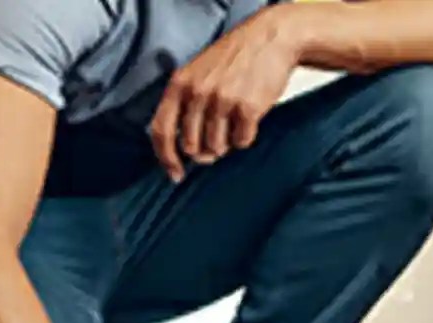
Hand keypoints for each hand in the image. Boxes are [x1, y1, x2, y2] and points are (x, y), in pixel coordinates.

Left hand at [149, 7, 302, 180]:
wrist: (270, 39)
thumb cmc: (234, 59)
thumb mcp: (198, 73)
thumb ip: (186, 105)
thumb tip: (188, 152)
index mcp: (180, 84)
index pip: (161, 130)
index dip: (166, 158)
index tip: (175, 174)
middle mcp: (197, 93)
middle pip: (192, 146)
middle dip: (205, 150)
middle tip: (219, 139)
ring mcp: (222, 100)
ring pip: (217, 147)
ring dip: (227, 142)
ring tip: (235, 120)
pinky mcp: (247, 108)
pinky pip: (241, 141)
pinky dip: (246, 136)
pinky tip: (250, 118)